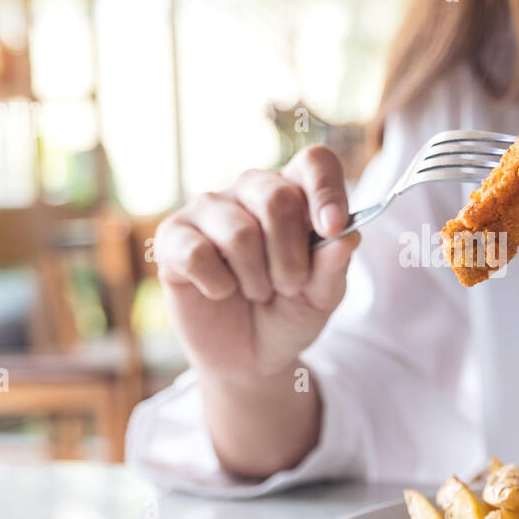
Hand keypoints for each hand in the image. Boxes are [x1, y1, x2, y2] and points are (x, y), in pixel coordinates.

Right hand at [153, 145, 360, 384]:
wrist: (249, 355)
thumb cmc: (288, 313)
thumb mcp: (323, 298)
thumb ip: (334, 267)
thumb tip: (346, 237)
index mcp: (295, 191)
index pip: (315, 163)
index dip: (327, 192)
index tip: (332, 229)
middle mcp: (251, 188)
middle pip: (276, 199)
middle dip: (291, 258)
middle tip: (290, 286)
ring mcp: (209, 208)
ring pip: (240, 233)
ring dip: (257, 278)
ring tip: (258, 292)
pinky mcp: (173, 236)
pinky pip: (197, 254)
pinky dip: (218, 285)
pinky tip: (220, 291)